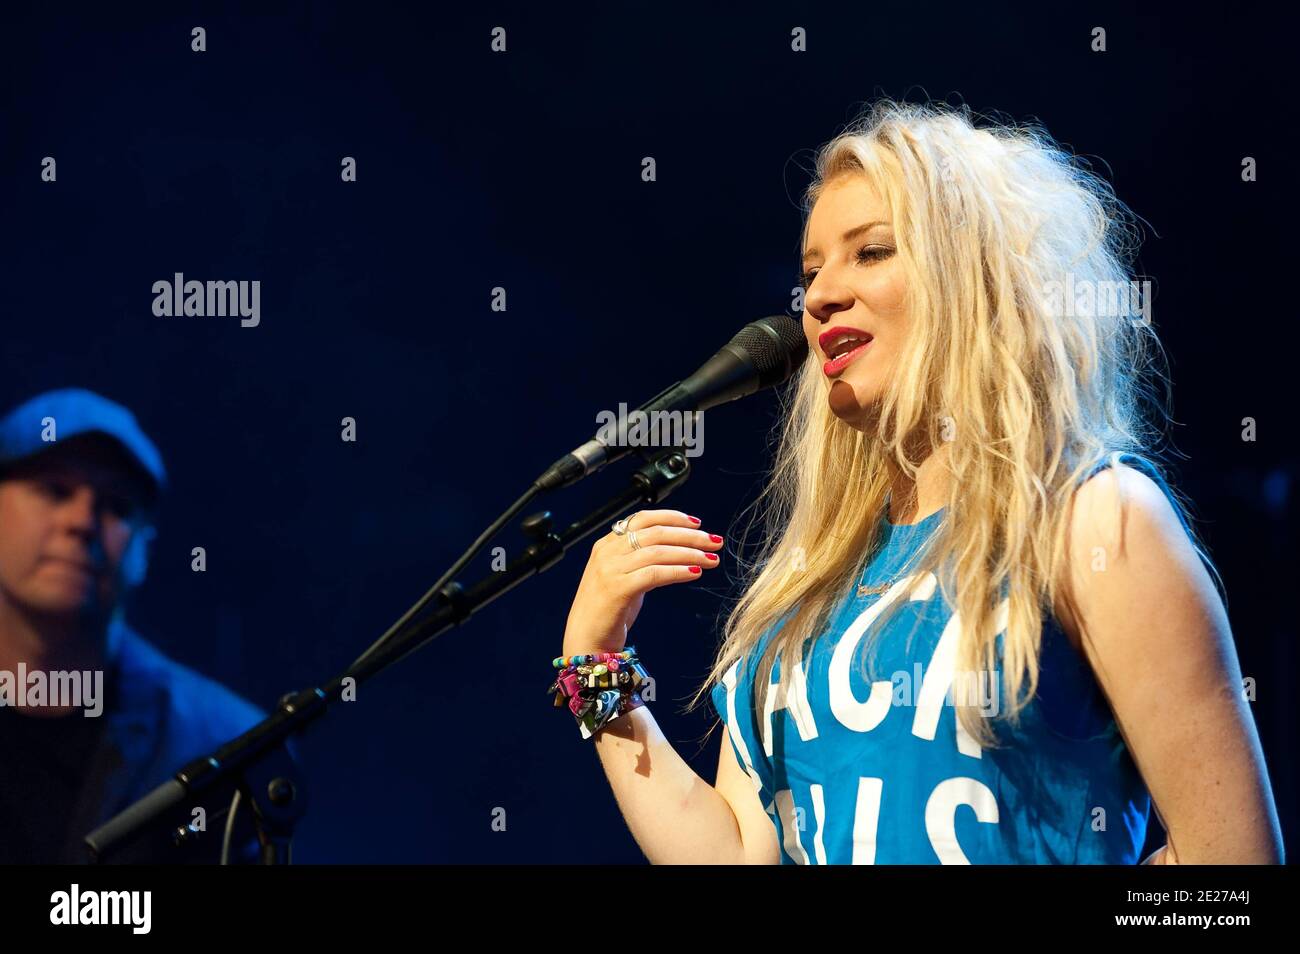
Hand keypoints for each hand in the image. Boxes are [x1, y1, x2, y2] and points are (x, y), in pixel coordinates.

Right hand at [561, 509, 723, 657]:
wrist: (585, 640)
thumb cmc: (608, 610)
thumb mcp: (624, 576)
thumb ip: (642, 559)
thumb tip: (679, 547)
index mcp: (607, 544)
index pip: (644, 518)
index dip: (673, 518)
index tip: (698, 524)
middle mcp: (607, 552)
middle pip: (656, 532)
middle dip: (690, 536)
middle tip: (714, 542)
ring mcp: (610, 569)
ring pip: (658, 551)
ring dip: (690, 553)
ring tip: (711, 560)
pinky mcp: (617, 589)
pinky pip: (654, 574)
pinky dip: (678, 571)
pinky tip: (695, 574)